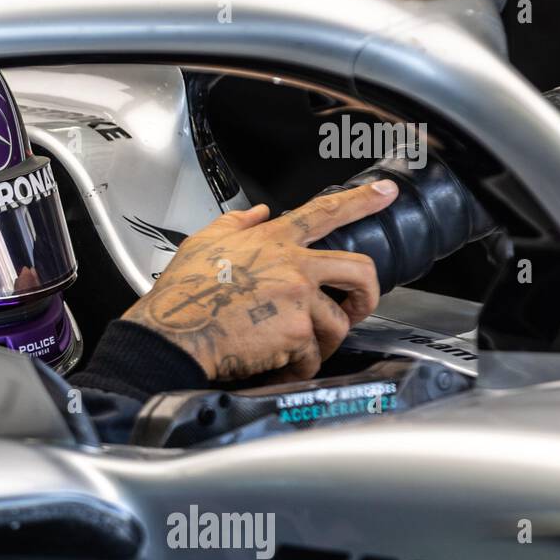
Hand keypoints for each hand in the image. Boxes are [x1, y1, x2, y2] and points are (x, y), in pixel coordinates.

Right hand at [122, 181, 397, 381]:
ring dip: (320, 343)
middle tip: (356, 308)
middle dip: (367, 294)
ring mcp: (298, 298)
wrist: (173, 333)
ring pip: (338, 322)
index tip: (386, 192)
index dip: (361, 199)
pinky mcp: (297, 331)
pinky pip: (312, 355)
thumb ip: (235, 224)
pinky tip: (275, 366)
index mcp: (272, 241)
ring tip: (295, 351)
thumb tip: (257, 213)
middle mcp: (293, 265)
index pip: (324, 212)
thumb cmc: (182, 294)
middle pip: (360, 269)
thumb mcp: (202, 243)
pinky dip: (295, 367)